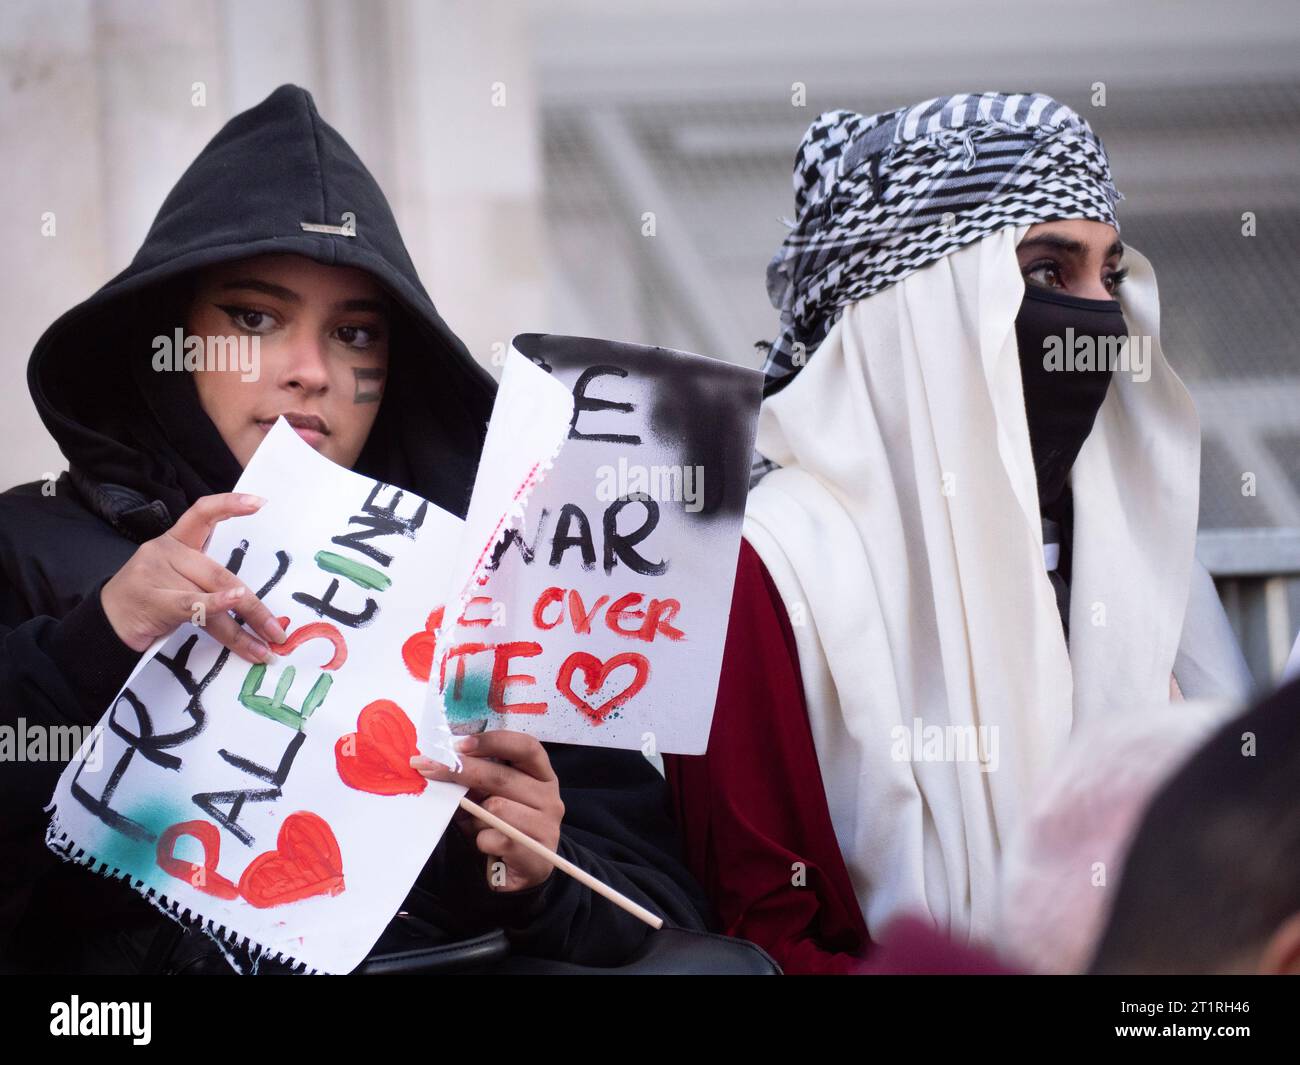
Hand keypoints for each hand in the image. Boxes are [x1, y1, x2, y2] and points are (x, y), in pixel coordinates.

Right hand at [100, 492, 286, 664]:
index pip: (202, 513)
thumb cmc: (149, 599)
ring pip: (211, 596)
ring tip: (267, 643)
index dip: (230, 504)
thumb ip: (209, 582)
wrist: (105, 621)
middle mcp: (166, 551)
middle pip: (220, 574)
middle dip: (254, 607)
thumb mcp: (177, 579)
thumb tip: (252, 603)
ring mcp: (156, 573)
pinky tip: (235, 603)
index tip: (260, 502)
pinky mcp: (151, 598)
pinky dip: (216, 604)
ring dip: (241, 628)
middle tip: (277, 629)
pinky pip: (191, 603)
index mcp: (176, 541)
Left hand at [411, 731, 564, 891]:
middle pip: (503, 776)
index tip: (459, 745)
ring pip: (497, 807)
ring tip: (476, 825)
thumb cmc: (501, 827)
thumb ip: (476, 779)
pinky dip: (482, 840)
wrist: (522, 872)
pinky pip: (495, 838)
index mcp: (541, 775)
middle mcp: (550, 795)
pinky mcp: (538, 851)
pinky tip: (487, 844)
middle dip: (461, 771)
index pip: (526, 747)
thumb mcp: (489, 797)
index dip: (493, 742)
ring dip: (476, 817)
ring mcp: (548, 824)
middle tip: (428, 768)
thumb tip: (438, 762)